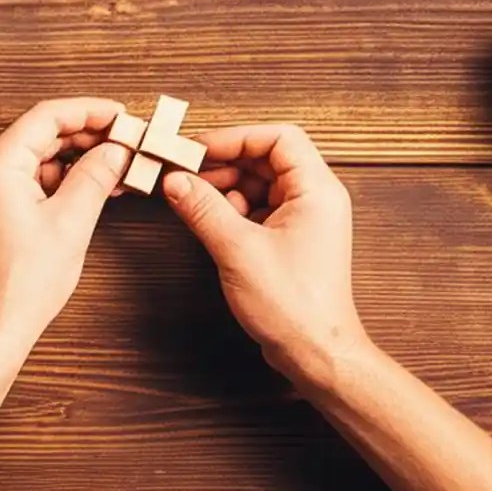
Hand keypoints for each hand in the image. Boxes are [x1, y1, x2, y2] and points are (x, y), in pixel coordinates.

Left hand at [0, 98, 131, 348]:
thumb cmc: (23, 282)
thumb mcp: (71, 221)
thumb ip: (96, 175)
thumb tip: (117, 149)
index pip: (47, 116)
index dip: (90, 111)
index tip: (122, 115)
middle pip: (43, 132)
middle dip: (88, 134)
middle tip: (128, 139)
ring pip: (40, 154)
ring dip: (79, 157)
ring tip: (120, 163)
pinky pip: (32, 176)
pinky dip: (64, 177)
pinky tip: (97, 183)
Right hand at [161, 125, 364, 388]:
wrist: (316, 354)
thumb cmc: (293, 306)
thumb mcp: (238, 249)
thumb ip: (203, 208)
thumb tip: (175, 180)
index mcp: (317, 190)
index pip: (279, 137)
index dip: (236, 137)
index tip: (199, 149)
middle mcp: (316, 199)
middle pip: (267, 158)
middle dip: (225, 162)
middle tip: (186, 171)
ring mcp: (305, 220)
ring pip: (260, 183)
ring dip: (226, 186)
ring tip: (193, 197)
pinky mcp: (291, 240)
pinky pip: (260, 207)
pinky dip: (233, 208)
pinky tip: (210, 220)